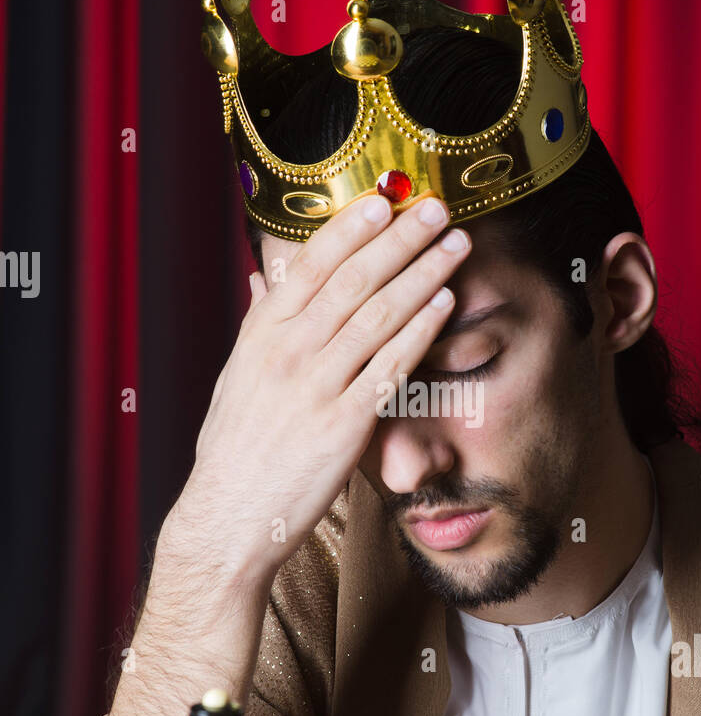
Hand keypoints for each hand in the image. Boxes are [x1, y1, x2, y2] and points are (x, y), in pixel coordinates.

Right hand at [166, 190, 470, 585]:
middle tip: (437, 209)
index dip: (351, 228)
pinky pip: (390, 367)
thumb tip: (265, 276)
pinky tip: (444, 305)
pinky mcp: (343, 425)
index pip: (311, 265)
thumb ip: (259, 323)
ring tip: (456, 247)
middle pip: (355, 280)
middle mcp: (288, 351)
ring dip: (423, 274)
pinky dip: (420, 332)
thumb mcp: (236, 376)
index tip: (383, 200)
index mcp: (261, 334)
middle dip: (401, 239)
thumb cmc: (234, 448)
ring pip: (379, 315)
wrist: (229, 515)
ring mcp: (316, 387)